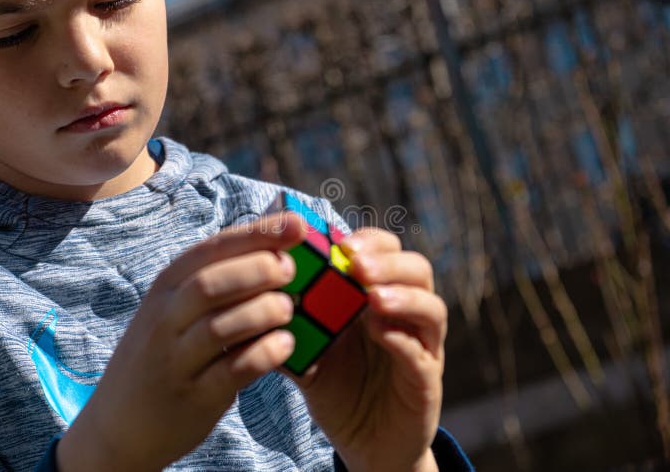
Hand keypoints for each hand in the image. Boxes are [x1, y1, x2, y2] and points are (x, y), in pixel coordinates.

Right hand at [56, 212, 307, 470]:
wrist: (118, 426)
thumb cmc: (162, 355)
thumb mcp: (173, 311)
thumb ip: (215, 281)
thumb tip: (276, 247)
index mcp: (165, 288)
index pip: (210, 250)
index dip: (256, 234)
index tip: (296, 225)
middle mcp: (165, 320)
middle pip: (209, 283)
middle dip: (256, 270)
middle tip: (290, 270)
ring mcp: (175, 360)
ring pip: (219, 327)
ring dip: (262, 311)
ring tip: (288, 307)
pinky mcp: (193, 397)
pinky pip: (231, 371)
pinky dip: (263, 354)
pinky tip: (286, 344)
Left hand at [292, 228, 445, 471]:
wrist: (362, 443)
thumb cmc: (337, 388)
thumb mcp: (308, 351)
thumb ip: (288, 326)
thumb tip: (254, 296)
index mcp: (377, 296)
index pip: (384, 252)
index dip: (368, 241)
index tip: (341, 242)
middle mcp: (406, 314)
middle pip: (417, 269)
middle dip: (388, 261)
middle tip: (356, 263)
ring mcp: (421, 346)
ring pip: (431, 308)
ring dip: (403, 296)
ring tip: (373, 297)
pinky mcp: (426, 381)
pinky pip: (422, 355)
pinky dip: (403, 340)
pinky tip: (380, 332)